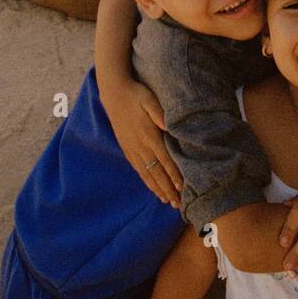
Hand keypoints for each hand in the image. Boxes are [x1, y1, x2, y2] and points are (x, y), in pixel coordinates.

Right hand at [104, 79, 183, 206]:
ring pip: (147, 174)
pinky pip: (138, 169)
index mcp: (149, 135)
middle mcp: (140, 146)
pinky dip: (147, 181)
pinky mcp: (127, 149)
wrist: (114, 94)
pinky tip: (153, 188)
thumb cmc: (137, 95)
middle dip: (168, 189)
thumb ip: (160, 114)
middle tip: (178, 204)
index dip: (174, 175)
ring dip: (158, 189)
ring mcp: (132, 149)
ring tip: (168, 202)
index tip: (183, 188)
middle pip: (156, 172)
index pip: (164, 160)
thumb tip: (171, 128)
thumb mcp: (150, 100)